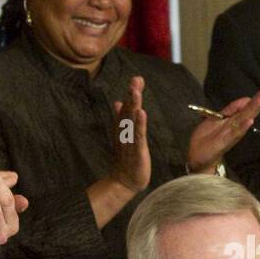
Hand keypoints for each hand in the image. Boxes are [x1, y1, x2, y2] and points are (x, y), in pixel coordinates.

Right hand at [110, 75, 150, 192]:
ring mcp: (130, 140)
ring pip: (132, 120)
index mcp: (124, 127)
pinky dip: (139, 124)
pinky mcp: (136, 150)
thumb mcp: (125, 135)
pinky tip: (141, 113)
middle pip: (128, 110)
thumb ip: (122, 118)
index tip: (137, 79)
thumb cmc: (126, 157)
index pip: (128, 107)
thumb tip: (118, 102)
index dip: (132, 93)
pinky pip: (138, 135)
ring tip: (136, 91)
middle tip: (136, 79)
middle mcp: (125, 131)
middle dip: (132, 94)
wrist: (124, 180)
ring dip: (134, 105)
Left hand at [186, 84, 259, 171]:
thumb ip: (230, 110)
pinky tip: (250, 120)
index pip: (247, 106)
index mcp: (232, 120)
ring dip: (253, 110)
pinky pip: (235, 134)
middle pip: (248, 111)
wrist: (196, 157)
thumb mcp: (216, 119)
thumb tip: (245, 99)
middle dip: (258, 100)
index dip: (256, 97)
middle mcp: (234, 126)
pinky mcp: (225, 142)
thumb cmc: (206, 138)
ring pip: (244, 120)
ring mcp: (231, 134)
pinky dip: (243, 127)